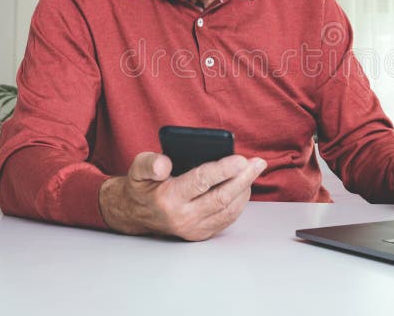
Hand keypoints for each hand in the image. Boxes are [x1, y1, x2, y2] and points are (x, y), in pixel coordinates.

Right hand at [98, 152, 266, 240]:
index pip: (201, 182)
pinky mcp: (200, 233)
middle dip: (243, 178)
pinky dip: (239, 202)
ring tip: (254, 171)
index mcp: (168, 198)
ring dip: (245, 189)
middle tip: (258, 163)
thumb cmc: (142, 186)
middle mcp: (182, 216)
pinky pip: (227, 219)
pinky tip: (245, 186)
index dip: (223, 169)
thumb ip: (150, 163)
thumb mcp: (137, 169)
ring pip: (228, 209)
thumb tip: (165, 163)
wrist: (135, 214)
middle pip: (221, 197)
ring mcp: (193, 228)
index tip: (241, 159)